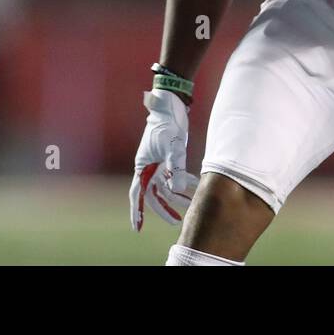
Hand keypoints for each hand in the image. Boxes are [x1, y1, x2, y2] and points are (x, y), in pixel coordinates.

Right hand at [129, 89, 197, 230]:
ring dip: (178, 195)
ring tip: (191, 205)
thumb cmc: (166, 125)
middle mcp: (148, 167)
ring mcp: (158, 163)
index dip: (137, 211)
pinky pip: (174, 175)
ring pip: (166, 185)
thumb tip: (179, 189)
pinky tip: (195, 185)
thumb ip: (176, 169)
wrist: (171, 106)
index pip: (138, 194)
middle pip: (155, 194)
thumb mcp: (172, 148)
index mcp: (143, 167)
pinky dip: (183, 181)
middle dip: (165, 208)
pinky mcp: (168, 157)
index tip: (137, 228)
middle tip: (176, 222)